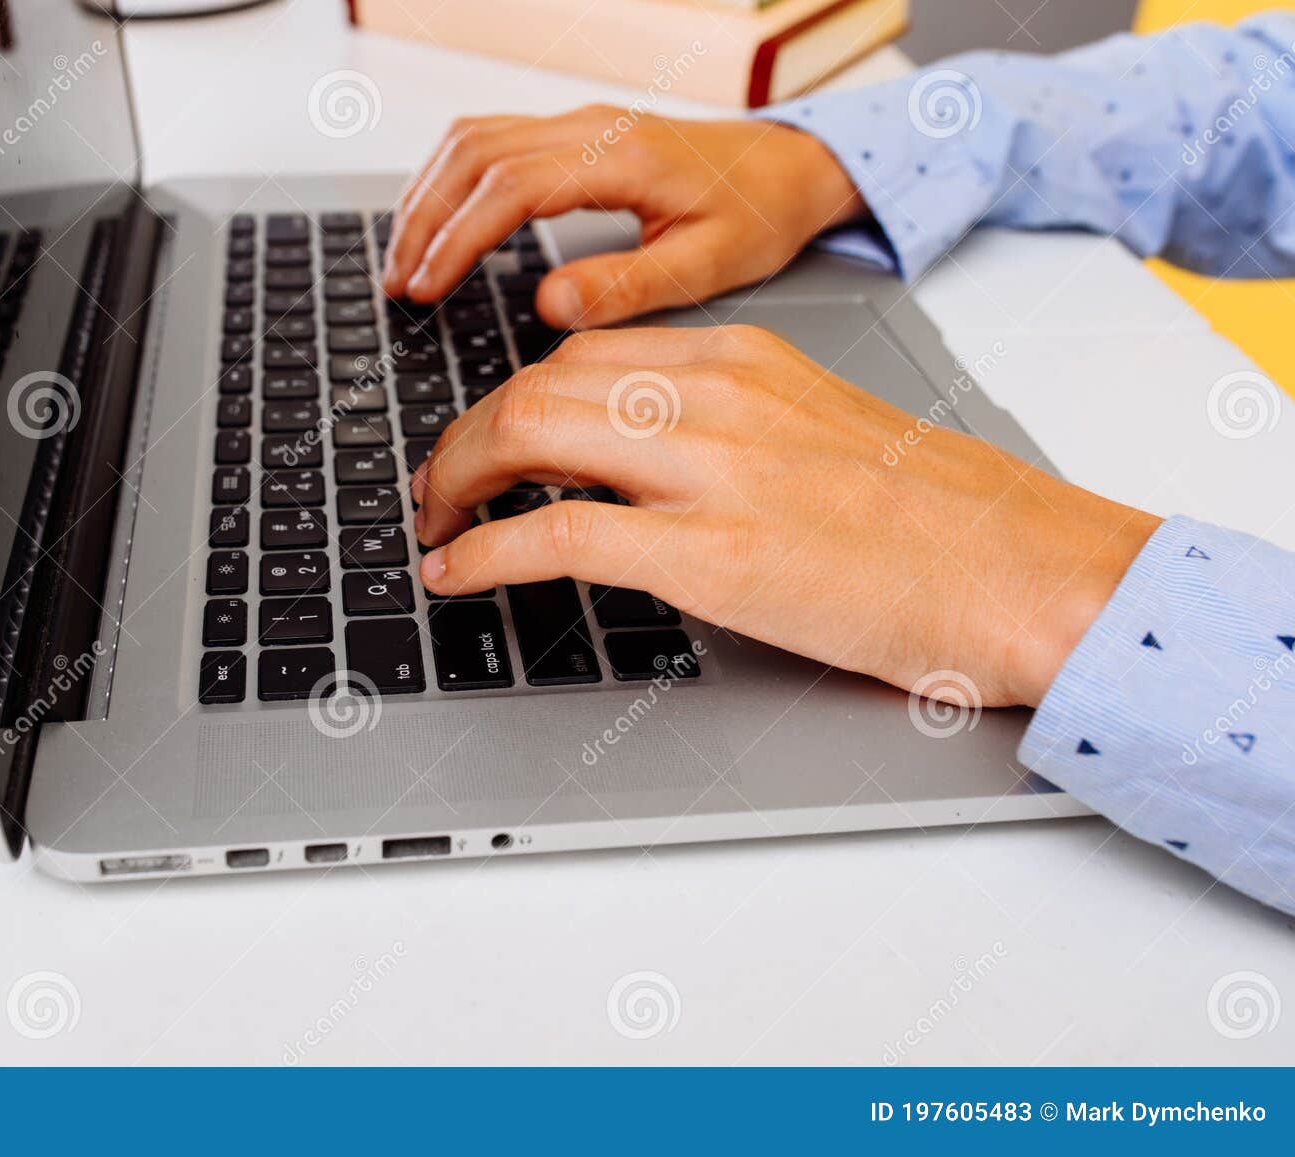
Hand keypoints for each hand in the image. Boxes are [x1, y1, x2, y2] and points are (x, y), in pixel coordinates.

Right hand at [382, 106, 865, 328]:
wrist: (790, 167)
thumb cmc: (757, 216)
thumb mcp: (708, 266)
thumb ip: (629, 285)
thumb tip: (549, 304)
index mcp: (623, 157)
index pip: (509, 187)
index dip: (457, 238)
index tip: (425, 288)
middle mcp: (592, 127)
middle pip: (473, 154)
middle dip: (424, 220)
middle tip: (398, 285)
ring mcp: (579, 123)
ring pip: (472, 139)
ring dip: (428, 196)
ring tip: (404, 260)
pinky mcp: (574, 133)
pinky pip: (490, 139)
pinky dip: (450, 179)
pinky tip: (437, 220)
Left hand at [411, 327, 1162, 706]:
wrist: (1031, 571)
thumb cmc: (942, 522)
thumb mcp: (822, 436)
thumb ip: (730, 431)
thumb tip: (644, 469)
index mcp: (747, 362)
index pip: (586, 352)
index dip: (513, 400)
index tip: (488, 440)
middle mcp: (721, 394)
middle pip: (538, 382)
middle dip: (467, 437)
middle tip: (440, 487)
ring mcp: (716, 468)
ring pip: (530, 431)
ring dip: (459, 479)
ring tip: (438, 524)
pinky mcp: (718, 553)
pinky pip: (557, 535)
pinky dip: (484, 551)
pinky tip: (457, 571)